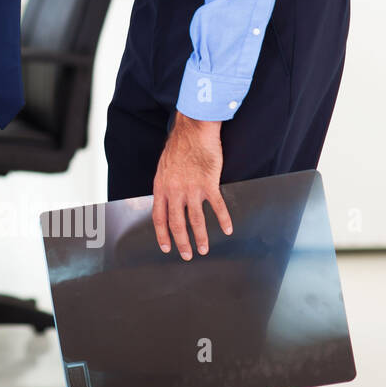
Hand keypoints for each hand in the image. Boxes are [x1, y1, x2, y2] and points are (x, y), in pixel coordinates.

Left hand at [151, 113, 233, 259]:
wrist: (193, 131)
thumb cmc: (179, 147)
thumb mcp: (164, 167)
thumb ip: (166, 186)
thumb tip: (167, 200)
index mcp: (161, 187)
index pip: (158, 217)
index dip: (162, 234)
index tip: (166, 247)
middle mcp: (174, 191)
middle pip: (176, 223)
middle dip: (181, 242)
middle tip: (187, 256)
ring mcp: (191, 188)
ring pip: (196, 220)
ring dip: (200, 237)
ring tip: (204, 249)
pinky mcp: (209, 183)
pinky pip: (217, 206)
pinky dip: (223, 220)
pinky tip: (227, 230)